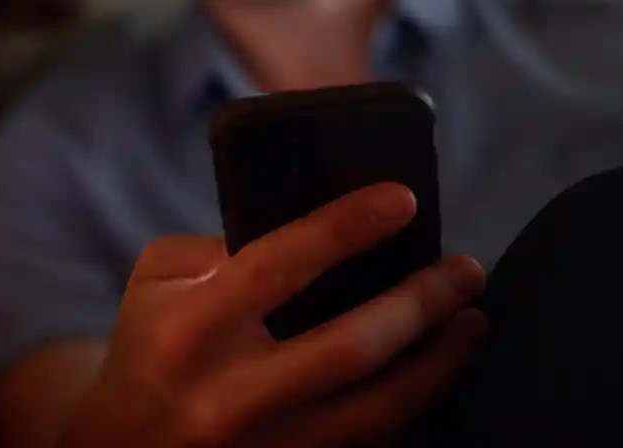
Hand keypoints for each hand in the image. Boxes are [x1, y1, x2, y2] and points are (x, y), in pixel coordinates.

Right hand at [63, 184, 488, 447]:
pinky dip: (414, 409)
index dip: (346, 227)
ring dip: (441, 363)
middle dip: (422, 302)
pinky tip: (437, 375)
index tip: (403, 199)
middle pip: (352, 346)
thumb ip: (220, 249)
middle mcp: (229, 396)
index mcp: (191, 329)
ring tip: (475, 322)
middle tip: (465, 268)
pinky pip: (372, 446)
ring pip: (381, 410)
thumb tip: (315, 237)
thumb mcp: (157, 284)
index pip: (278, 266)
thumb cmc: (147, 351)